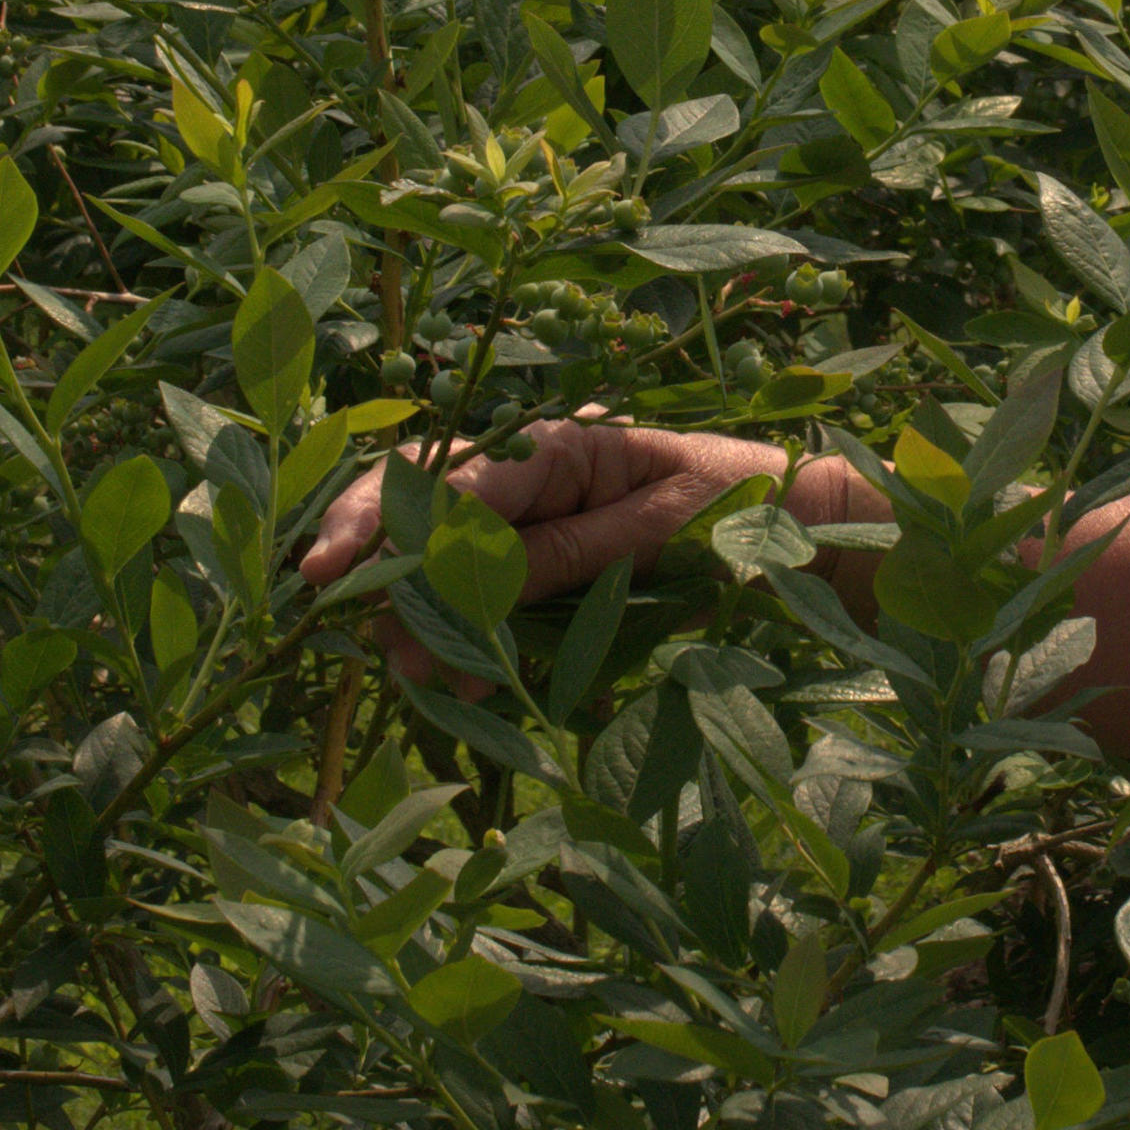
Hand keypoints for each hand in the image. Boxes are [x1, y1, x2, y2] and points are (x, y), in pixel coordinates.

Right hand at [297, 407, 788, 641]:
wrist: (798, 525)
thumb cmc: (739, 512)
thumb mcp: (652, 535)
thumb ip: (558, 556)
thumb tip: (462, 588)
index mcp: (556, 444)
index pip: (448, 480)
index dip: (383, 524)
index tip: (331, 572)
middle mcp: (530, 473)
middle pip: (421, 503)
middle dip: (376, 559)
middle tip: (340, 616)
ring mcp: (533, 517)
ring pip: (443, 555)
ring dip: (418, 611)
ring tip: (414, 673)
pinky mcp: (546, 561)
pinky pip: (485, 592)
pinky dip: (466, 636)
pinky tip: (462, 685)